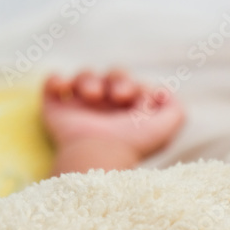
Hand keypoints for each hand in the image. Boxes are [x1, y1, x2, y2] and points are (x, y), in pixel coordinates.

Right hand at [42, 69, 184, 157]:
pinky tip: (66, 89)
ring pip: (85, 76)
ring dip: (89, 79)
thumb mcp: (166, 127)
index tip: (132, 98)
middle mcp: (107, 109)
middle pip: (112, 75)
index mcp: (130, 112)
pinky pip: (53, 83)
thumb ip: (176, 109)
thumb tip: (163, 92)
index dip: (134, 86)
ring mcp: (81, 108)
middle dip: (117, 79)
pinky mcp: (57, 110)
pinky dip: (57, 80)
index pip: (133, 85)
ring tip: (93, 96)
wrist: (99, 153)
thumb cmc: (133, 141)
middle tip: (117, 95)